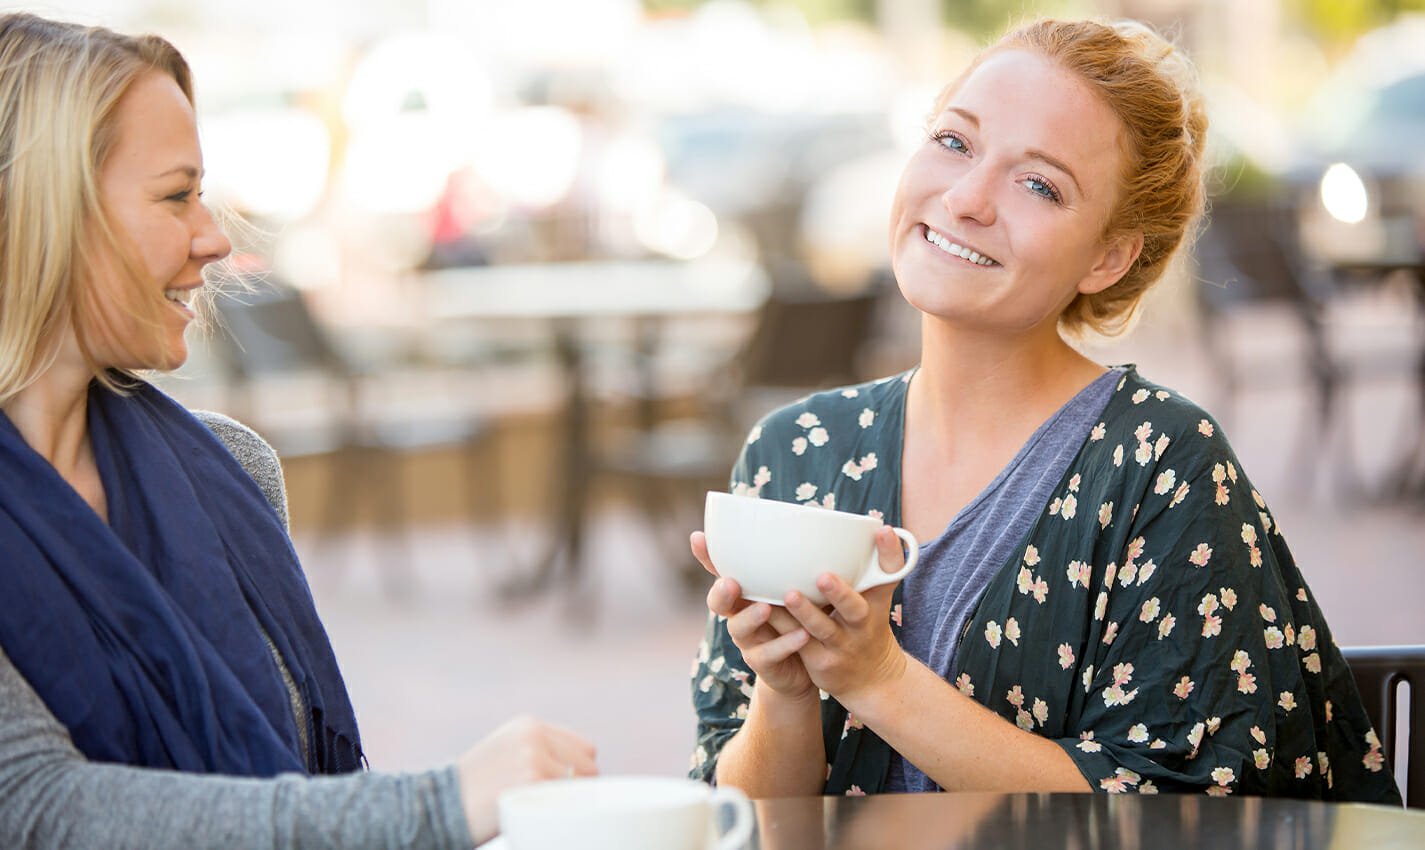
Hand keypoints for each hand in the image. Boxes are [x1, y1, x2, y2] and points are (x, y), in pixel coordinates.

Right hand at [454, 715, 597, 842]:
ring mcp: (533, 757)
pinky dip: (561, 813)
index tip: (563, 791)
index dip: (577, 773)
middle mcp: (533, 735)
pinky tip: (540, 817)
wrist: (436, 806)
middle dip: (577, 788)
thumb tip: (585, 772)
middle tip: (552, 806)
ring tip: (540, 810)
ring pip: (582, 784)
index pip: (583, 747)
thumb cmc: (472, 790)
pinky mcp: (532, 780)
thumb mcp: (505, 753)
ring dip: (569, 801)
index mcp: (529, 725)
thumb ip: (539, 752)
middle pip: (588, 765)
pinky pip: (568, 800)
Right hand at [692, 531, 815, 699]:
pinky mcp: (762, 664)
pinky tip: (802, 635)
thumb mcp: (799, 591)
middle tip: (731, 582)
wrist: (806, 668)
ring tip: (766, 607)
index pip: (720, 571)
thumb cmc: (800, 619)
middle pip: (718, 602)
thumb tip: (822, 527)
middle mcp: (740, 615)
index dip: (706, 557)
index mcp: (746, 593)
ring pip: (738, 628)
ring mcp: (748, 640)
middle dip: (721, 591)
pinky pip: (768, 655)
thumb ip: (799, 569)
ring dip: (751, 617)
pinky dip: (785, 644)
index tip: (698, 538)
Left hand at [784, 526, 906, 704]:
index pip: (890, 575)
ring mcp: (841, 645)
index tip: (883, 530)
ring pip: (821, 629)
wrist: (872, 678)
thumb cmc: (867, 625)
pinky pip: (799, 643)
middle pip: (855, 608)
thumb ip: (874, 566)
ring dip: (805, 612)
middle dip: (840, 593)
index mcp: (876, 602)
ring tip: (788, 594)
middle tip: (823, 576)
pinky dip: (782, 627)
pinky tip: (765, 611)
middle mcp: (862, 625)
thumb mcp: (877, 598)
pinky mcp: (819, 662)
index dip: (890, 553)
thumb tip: (874, 526)